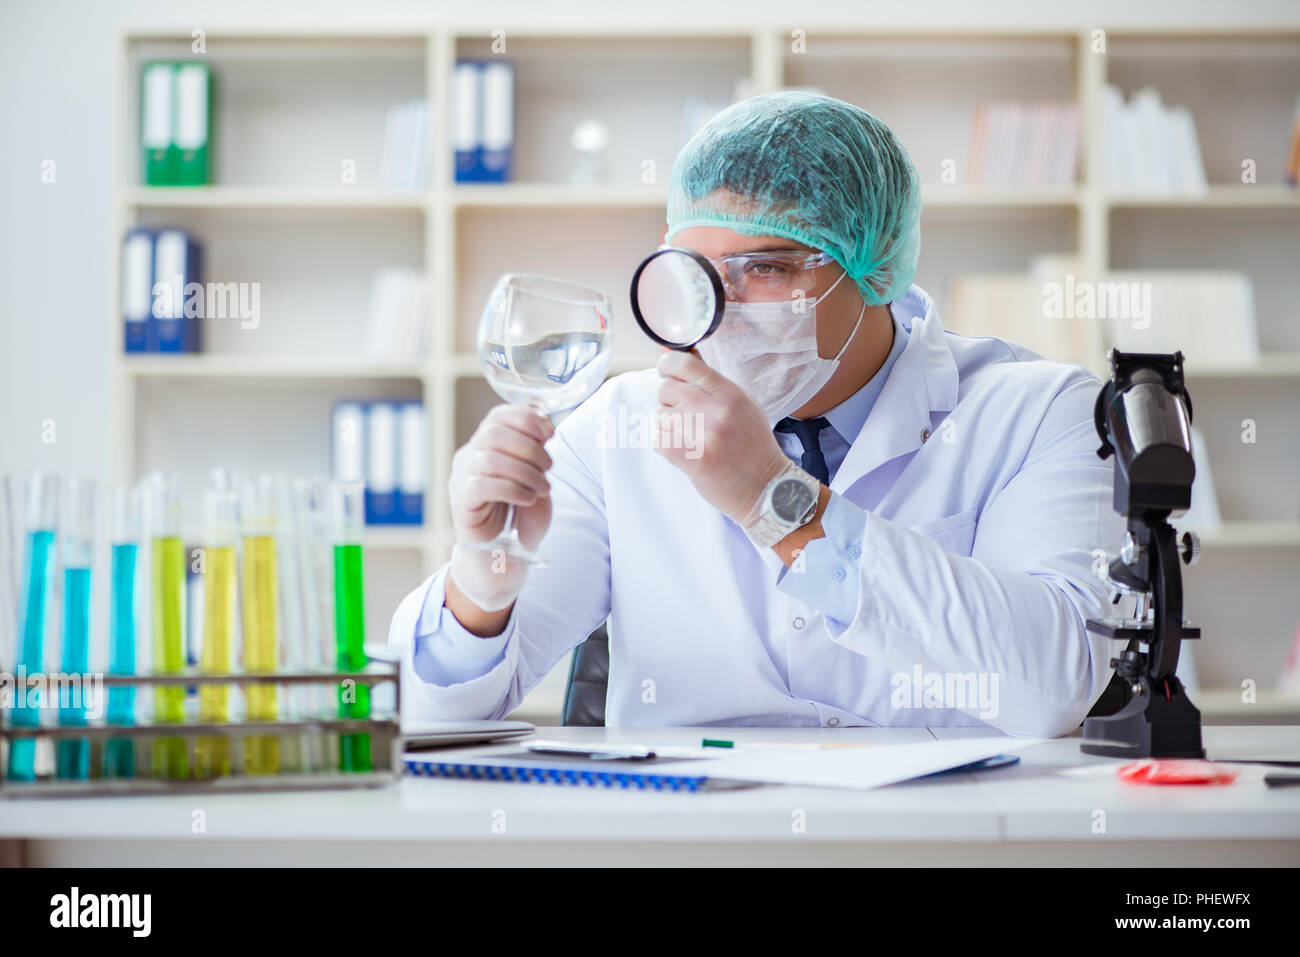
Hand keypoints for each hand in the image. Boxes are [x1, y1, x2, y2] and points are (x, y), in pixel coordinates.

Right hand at [449, 403, 554, 548]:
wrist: (503, 554)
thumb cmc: (519, 514)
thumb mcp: (535, 478)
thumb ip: (536, 454)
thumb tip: (545, 429)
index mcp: (486, 445)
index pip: (498, 416)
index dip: (525, 418)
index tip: (549, 434)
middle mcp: (469, 456)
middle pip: (493, 433)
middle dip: (529, 447)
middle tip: (549, 467)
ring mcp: (461, 478)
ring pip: (489, 459)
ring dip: (525, 471)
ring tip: (542, 488)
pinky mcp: (460, 502)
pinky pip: (482, 486)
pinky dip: (512, 489)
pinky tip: (527, 499)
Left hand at [654, 349, 789, 526]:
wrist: (767, 488)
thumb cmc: (752, 445)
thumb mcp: (739, 404)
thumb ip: (708, 381)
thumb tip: (670, 356)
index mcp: (729, 393)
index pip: (683, 363)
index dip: (667, 366)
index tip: (666, 375)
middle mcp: (717, 410)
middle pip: (665, 390)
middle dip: (670, 403)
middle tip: (687, 418)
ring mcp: (705, 435)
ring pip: (660, 417)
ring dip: (669, 428)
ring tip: (691, 439)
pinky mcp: (693, 460)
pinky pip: (659, 441)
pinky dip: (667, 447)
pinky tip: (685, 453)